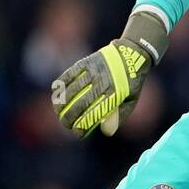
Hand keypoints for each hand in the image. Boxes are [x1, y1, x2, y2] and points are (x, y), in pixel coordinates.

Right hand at [52, 9, 168, 138]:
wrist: (132, 54)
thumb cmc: (131, 81)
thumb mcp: (131, 100)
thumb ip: (118, 115)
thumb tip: (105, 131)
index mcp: (115, 94)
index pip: (95, 114)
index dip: (84, 126)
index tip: (77, 134)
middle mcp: (103, 82)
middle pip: (81, 104)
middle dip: (69, 117)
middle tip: (65, 125)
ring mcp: (94, 71)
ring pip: (72, 89)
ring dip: (62, 103)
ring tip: (58, 113)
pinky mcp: (87, 62)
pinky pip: (70, 74)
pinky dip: (61, 83)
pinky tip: (56, 93)